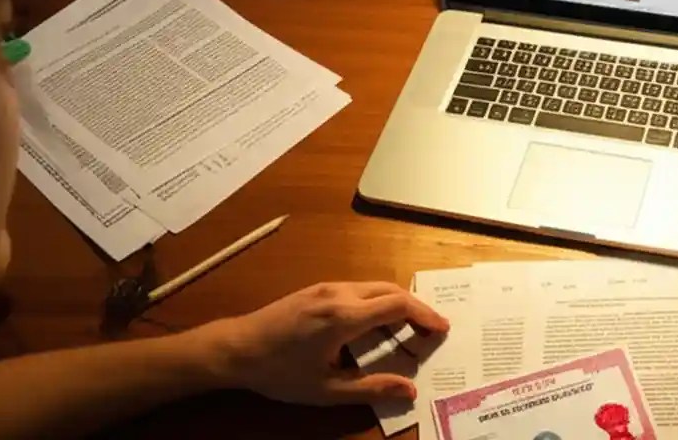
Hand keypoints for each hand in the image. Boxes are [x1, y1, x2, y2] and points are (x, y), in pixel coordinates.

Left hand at [188, 282, 449, 405]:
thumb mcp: (326, 390)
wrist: (236, 348)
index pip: (398, 305)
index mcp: (345, 316)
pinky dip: (378, 303)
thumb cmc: (279, 372)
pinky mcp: (318, 290)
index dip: (425, 316)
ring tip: (407, 332)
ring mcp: (327, 288)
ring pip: (375, 287)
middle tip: (431, 332)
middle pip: (391, 290)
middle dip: (416, 308)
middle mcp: (340, 293)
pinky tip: (376, 325)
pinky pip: (359, 289)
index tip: (442, 330)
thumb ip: (370, 388)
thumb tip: (409, 390)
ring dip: (397, 305)